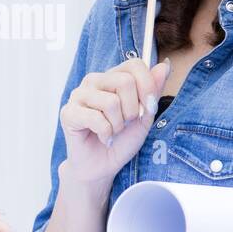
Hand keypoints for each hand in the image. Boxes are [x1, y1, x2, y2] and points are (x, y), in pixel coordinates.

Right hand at [61, 56, 170, 184]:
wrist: (103, 167)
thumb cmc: (122, 140)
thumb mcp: (145, 115)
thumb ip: (153, 90)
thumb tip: (164, 65)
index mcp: (112, 77)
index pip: (134, 64)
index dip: (147, 86)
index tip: (147, 107)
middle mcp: (93, 81)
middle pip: (125, 81)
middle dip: (132, 110)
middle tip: (125, 123)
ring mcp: (78, 95)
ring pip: (111, 102)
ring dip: (118, 125)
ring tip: (112, 132)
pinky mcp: (68, 113)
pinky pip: (96, 119)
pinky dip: (106, 134)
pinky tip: (103, 138)